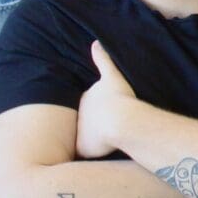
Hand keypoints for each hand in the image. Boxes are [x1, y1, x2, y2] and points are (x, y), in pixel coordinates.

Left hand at [75, 41, 136, 158]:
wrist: (121, 120)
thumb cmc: (120, 99)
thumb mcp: (112, 76)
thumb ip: (103, 60)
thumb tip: (96, 42)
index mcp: (83, 100)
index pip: (87, 105)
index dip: (96, 108)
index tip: (106, 112)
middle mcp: (76, 117)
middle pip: (83, 122)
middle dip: (88, 125)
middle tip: (103, 128)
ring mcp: (78, 134)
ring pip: (83, 137)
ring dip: (90, 140)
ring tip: (101, 143)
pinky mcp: (82, 149)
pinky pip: (86, 152)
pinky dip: (93, 152)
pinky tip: (101, 154)